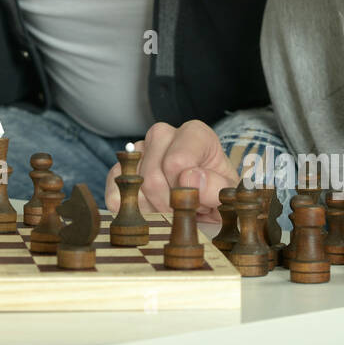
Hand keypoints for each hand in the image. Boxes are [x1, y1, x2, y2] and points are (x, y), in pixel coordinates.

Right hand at [104, 120, 243, 224]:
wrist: (204, 202)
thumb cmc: (217, 194)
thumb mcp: (228, 194)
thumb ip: (217, 187)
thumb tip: (192, 180)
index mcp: (194, 134)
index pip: (176, 161)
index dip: (185, 191)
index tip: (199, 202)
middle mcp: (164, 134)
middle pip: (153, 177)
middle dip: (169, 205)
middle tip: (185, 210)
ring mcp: (139, 149)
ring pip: (134, 186)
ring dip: (152, 209)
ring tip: (171, 208)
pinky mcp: (120, 168)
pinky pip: (115, 190)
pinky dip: (131, 209)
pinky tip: (150, 210)